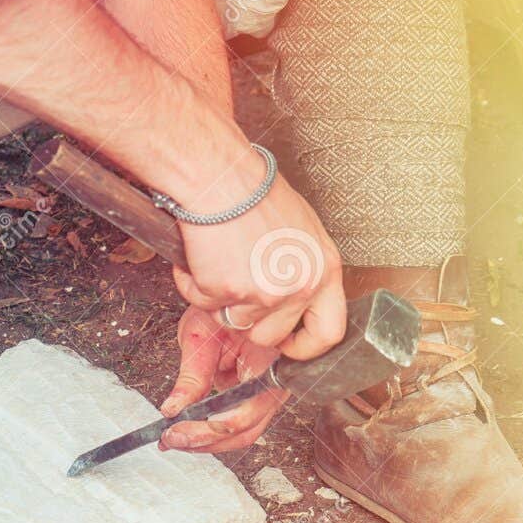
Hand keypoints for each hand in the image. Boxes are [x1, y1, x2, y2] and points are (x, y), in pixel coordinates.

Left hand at [158, 306, 287, 453]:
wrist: (237, 297)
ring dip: (207, 439)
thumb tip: (173, 409)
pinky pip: (239, 421)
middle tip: (170, 439)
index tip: (176, 431)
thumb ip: (191, 376)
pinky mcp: (259, 396)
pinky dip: (211, 428)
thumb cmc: (224, 307)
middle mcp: (276, 384)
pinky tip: (186, 427)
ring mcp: (270, 392)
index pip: (243, 413)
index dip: (208, 430)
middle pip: (245, 432)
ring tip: (173, 436)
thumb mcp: (201, 334)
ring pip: (244, 432)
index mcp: (268, 364)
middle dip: (204, 441)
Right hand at [169, 173, 345, 361]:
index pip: (328, 332)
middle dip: (249, 322)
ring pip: (234, 322)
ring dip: (220, 299)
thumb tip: (295, 300)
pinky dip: (194, 283)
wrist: (221, 177)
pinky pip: (203, 304)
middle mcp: (299, 285)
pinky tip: (202, 254)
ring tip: (220, 260)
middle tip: (236, 291)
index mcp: (324, 269)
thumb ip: (304, 269)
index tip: (287, 341)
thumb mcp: (302, 231)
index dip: (304, 345)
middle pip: (271, 336)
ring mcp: (264, 293)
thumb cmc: (255, 193)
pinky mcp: (227, 291)